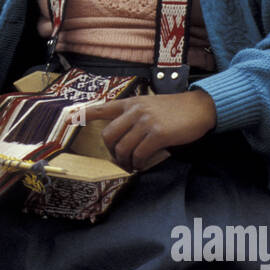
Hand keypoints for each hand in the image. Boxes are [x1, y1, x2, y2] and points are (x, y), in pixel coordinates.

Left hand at [82, 90, 216, 170]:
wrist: (200, 108)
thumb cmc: (176, 110)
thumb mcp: (151, 105)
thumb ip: (135, 115)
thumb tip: (124, 135)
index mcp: (131, 103)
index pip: (103, 107)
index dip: (85, 114)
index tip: (69, 119)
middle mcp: (135, 111)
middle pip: (109, 135)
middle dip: (111, 151)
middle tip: (119, 160)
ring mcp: (145, 122)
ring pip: (123, 148)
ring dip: (125, 161)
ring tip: (132, 166)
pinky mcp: (157, 134)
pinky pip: (139, 154)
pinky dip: (138, 164)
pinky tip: (142, 166)